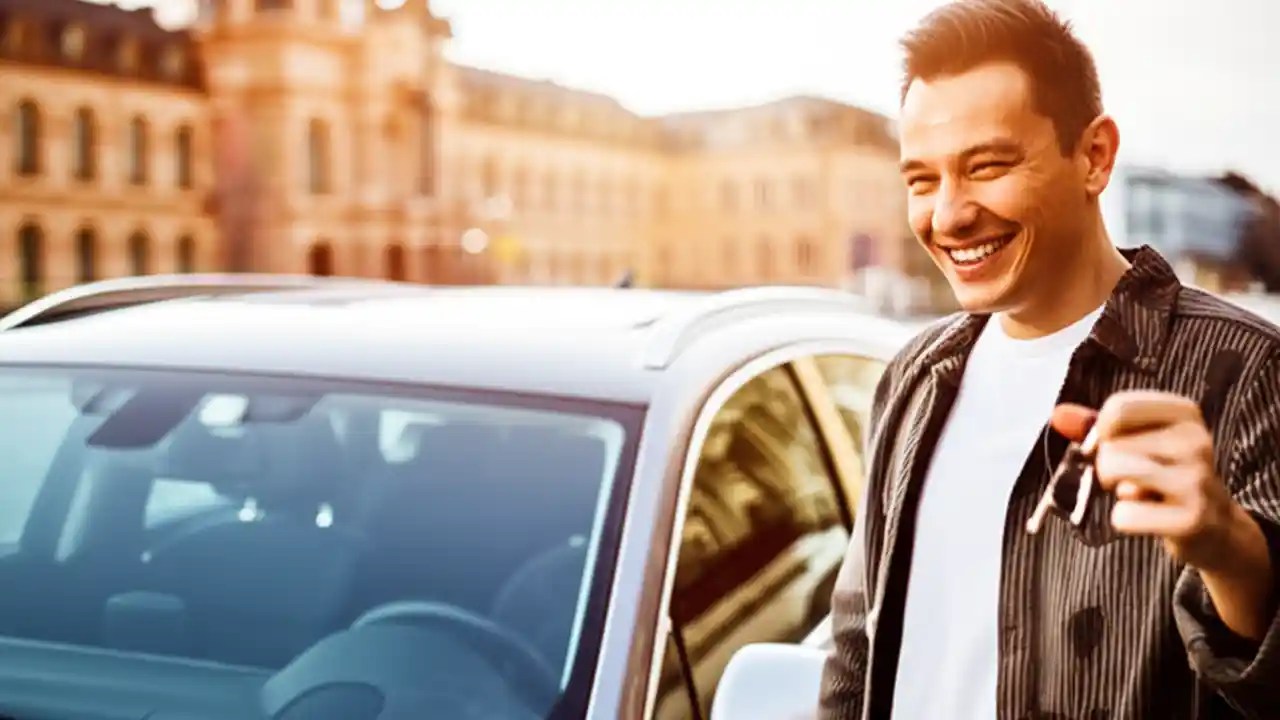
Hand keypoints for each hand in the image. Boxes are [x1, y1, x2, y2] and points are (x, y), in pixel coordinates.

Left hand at [1050, 391, 1247, 570]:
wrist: (1214, 525)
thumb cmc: (1166, 474)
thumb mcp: (1138, 441)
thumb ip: (1095, 426)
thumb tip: (1057, 415)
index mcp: (1184, 413)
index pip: (1118, 407)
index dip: (1102, 431)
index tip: (1119, 445)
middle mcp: (1196, 440)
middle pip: (1110, 444)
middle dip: (1108, 465)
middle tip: (1136, 478)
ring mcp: (1196, 479)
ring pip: (1114, 472)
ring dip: (1115, 489)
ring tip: (1140, 493)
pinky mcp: (1192, 518)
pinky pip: (1124, 514)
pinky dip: (1125, 519)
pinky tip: (1151, 517)